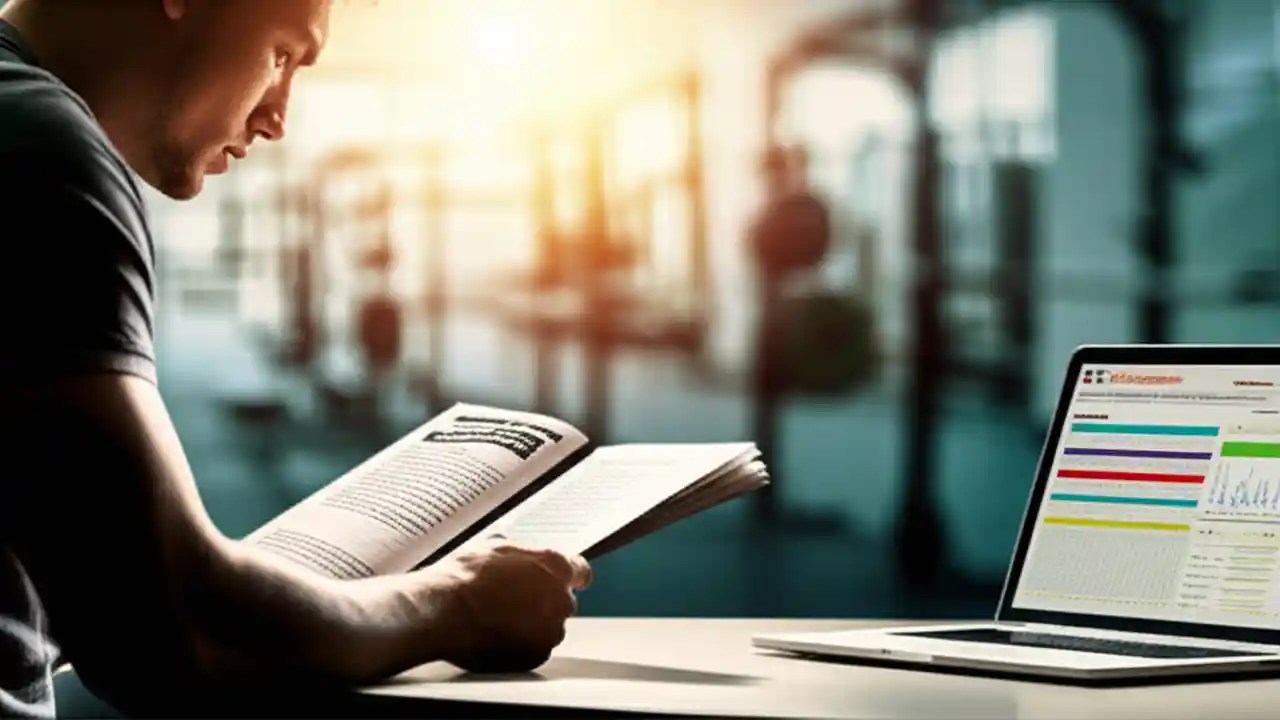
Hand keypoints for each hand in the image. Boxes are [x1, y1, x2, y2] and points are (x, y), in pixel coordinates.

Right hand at [429, 537, 591, 672]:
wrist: (444, 610)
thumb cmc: (464, 577)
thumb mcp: (495, 547)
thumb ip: (522, 555)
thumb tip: (521, 558)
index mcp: (555, 565)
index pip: (580, 571)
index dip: (567, 577)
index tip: (560, 581)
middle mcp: (560, 598)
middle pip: (562, 602)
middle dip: (544, 602)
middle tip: (512, 602)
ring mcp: (551, 630)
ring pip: (549, 627)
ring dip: (533, 625)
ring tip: (499, 620)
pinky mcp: (536, 655)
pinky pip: (535, 649)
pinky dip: (521, 646)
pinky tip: (497, 636)